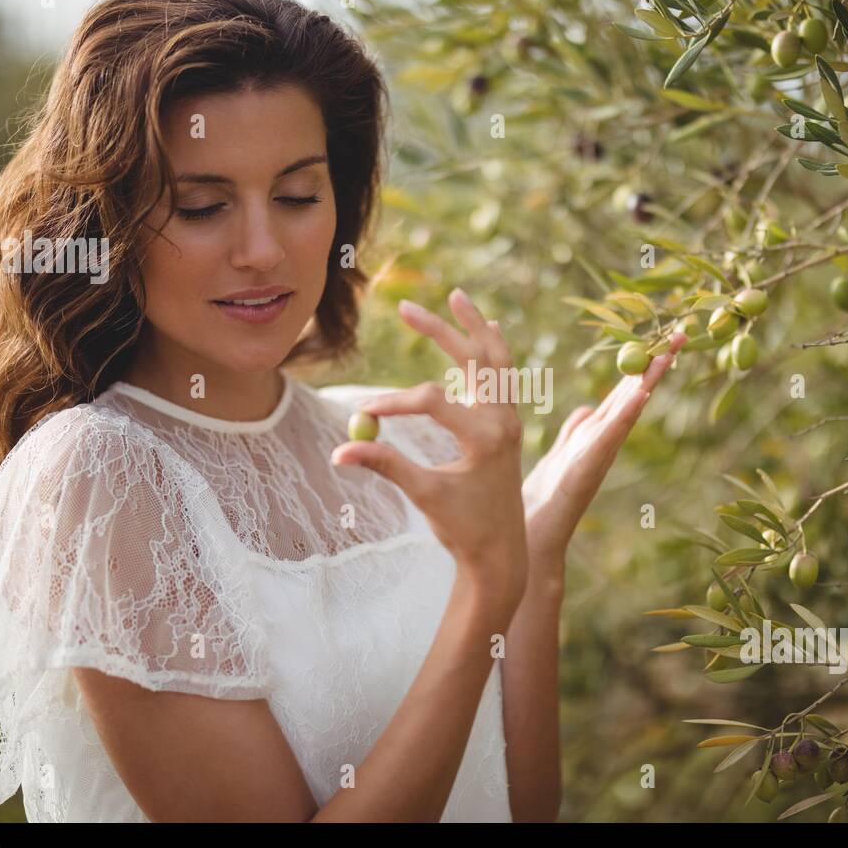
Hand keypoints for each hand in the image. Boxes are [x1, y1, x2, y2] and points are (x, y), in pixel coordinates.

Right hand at [330, 288, 527, 604]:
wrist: (501, 551)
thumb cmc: (463, 527)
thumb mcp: (424, 496)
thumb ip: (385, 467)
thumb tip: (338, 455)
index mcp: (485, 439)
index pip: (433, 400)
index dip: (394, 403)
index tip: (365, 414)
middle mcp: (503, 422)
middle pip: (472, 361)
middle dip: (439, 331)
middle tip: (406, 306)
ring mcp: (510, 421)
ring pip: (497, 361)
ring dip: (476, 328)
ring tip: (458, 296)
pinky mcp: (509, 425)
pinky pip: (505, 377)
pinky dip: (494, 351)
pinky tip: (489, 328)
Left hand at [522, 332, 687, 568]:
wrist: (529, 537)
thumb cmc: (543, 500)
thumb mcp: (560, 455)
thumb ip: (575, 431)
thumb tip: (586, 409)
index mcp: (594, 434)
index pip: (623, 391)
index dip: (641, 363)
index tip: (662, 337)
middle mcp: (602, 441)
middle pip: (633, 394)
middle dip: (657, 365)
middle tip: (682, 334)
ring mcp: (597, 454)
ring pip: (628, 410)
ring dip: (648, 382)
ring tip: (668, 354)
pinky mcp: (586, 467)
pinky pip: (609, 436)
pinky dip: (625, 415)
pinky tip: (640, 394)